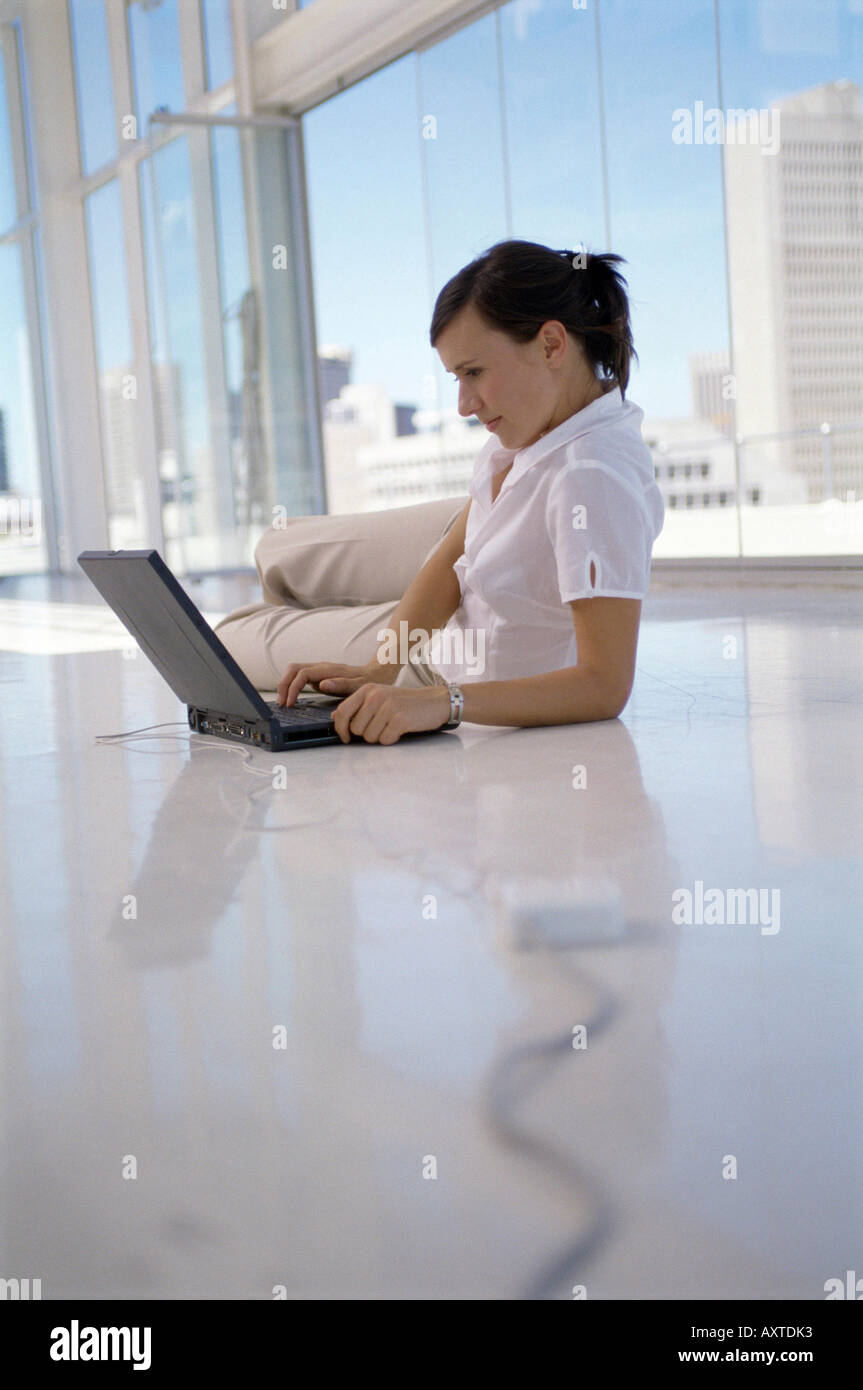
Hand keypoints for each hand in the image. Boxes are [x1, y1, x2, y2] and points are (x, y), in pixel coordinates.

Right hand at [276, 659, 397, 706]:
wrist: (377, 673)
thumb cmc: (369, 681)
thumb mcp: (359, 686)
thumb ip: (341, 685)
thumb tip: (322, 685)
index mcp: (329, 669)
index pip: (303, 673)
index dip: (293, 688)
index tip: (291, 703)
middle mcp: (321, 667)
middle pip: (293, 668)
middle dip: (284, 685)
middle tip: (282, 704)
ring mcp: (319, 670)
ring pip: (294, 671)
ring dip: (285, 684)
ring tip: (283, 702)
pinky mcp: (318, 675)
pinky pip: (299, 677)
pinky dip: (291, 686)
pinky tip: (291, 699)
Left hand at [332, 683, 451, 744]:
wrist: (435, 701)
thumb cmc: (404, 702)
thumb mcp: (379, 697)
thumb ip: (357, 706)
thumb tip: (336, 716)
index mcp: (367, 689)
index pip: (342, 712)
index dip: (340, 729)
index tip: (346, 737)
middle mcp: (376, 696)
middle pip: (356, 729)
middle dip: (366, 734)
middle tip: (381, 727)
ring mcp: (388, 707)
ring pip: (370, 737)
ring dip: (380, 737)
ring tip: (392, 727)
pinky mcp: (401, 719)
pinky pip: (385, 740)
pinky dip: (392, 739)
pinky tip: (400, 730)